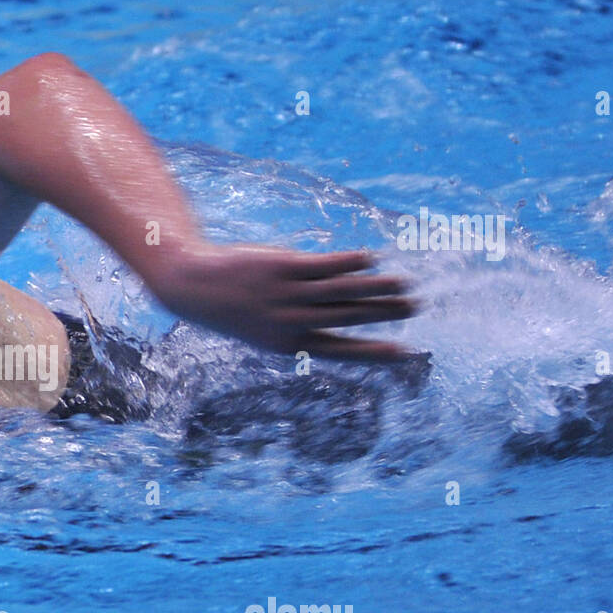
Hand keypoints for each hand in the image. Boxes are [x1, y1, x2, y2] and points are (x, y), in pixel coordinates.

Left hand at [148, 243, 418, 360]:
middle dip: (384, 313)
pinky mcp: (283, 267)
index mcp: (289, 344)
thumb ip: (303, 322)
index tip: (404, 353)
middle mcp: (292, 322)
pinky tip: (370, 258)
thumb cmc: (237, 309)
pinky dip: (349, 263)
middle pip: (348, 317)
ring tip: (404, 283)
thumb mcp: (268, 326)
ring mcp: (288, 295)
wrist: (197, 288)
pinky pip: (323, 266)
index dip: (375, 352)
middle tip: (415, 307)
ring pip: (341, 291)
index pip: (342, 350)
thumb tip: (345, 311)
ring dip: (376, 287)